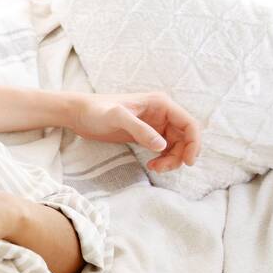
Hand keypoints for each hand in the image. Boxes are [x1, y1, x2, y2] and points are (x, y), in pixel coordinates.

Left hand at [65, 91, 200, 172]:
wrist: (78, 114)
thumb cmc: (96, 110)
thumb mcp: (117, 117)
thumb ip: (140, 130)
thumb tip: (162, 146)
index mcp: (161, 104)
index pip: (189, 124)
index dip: (194, 143)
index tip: (188, 162)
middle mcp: (162, 113)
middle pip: (185, 138)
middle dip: (179, 155)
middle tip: (161, 168)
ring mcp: (155, 125)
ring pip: (176, 146)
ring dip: (171, 160)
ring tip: (154, 167)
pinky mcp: (146, 135)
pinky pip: (165, 149)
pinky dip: (163, 159)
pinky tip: (151, 165)